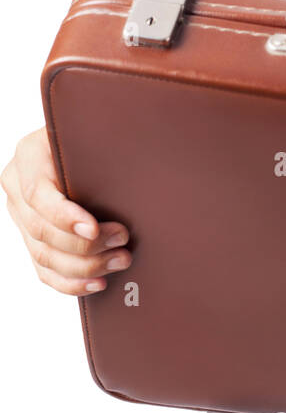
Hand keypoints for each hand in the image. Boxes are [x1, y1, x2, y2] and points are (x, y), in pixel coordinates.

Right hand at [2, 126, 131, 295]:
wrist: (87, 144)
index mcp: (29, 156)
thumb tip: (140, 155)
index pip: (38, 194)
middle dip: (85, 244)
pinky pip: (45, 270)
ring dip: (85, 266)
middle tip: (122, 241)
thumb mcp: (95, 130)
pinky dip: (72, 282)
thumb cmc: (96, 135)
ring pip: (43, 255)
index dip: (64, 217)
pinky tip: (98, 282)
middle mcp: (17, 187)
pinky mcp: (32, 238)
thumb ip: (105, 141)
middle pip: (42, 230)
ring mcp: (22, 215)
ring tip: (120, 260)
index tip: (95, 228)